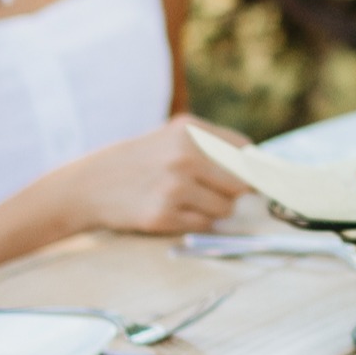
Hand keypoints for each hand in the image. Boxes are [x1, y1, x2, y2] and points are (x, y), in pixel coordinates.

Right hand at [59, 118, 250, 237]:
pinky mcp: (164, 214)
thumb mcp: (174, 137)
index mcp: (190, 130)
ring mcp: (174, 187)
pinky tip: (176, 210)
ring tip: (189, 199)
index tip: (263, 179)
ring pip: (226, 207)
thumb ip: (216, 146)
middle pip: (242, 182)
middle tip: (217, 191)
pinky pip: (205, 224)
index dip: (258, 168)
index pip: (246, 151)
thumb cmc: (142, 160)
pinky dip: (198, 221)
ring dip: (216, 208)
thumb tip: (264, 167)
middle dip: (235, 191)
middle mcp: (184, 156)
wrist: (91, 183)